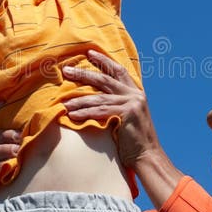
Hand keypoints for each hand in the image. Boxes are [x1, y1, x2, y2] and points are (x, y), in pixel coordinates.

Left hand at [63, 50, 159, 166]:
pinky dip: (84, 113)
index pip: (118, 71)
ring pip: (99, 97)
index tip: (89, 54)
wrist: (148, 157)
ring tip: (64, 101)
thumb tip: (94, 101)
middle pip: (105, 79)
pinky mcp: (128, 112)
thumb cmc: (134, 142)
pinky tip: (72, 114)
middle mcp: (135, 94)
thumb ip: (115, 107)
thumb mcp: (126, 119)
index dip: (104, 61)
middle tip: (66, 70)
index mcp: (136, 93)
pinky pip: (100, 111)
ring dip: (79, 99)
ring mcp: (132, 102)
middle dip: (84, 74)